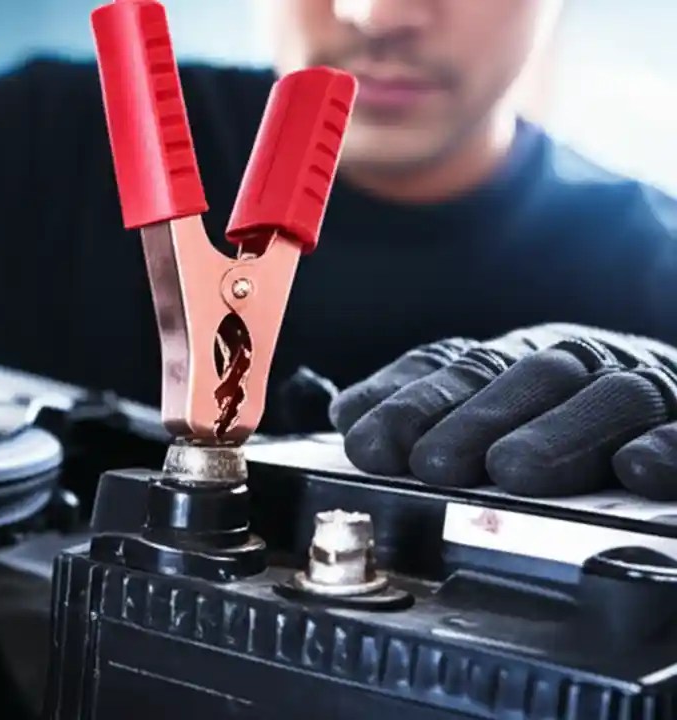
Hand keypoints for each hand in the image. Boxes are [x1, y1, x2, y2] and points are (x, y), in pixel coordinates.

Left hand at [329, 324, 676, 498]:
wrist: (670, 415)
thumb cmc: (573, 419)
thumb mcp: (493, 404)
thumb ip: (427, 406)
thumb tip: (347, 413)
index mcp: (528, 355)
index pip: (463, 369)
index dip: (414, 403)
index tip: (370, 443)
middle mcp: (590, 361)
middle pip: (532, 377)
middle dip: (475, 419)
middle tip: (434, 463)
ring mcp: (653, 388)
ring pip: (611, 396)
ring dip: (559, 433)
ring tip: (513, 469)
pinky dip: (671, 447)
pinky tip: (640, 468)